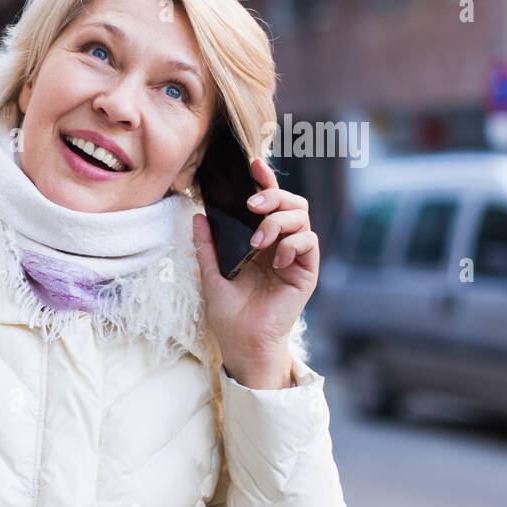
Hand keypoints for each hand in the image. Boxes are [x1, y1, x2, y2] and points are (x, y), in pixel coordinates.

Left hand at [192, 159, 317, 388]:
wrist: (242, 343)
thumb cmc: (229, 313)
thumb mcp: (210, 274)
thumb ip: (206, 246)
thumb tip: (197, 216)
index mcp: (259, 240)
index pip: (267, 203)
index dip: (265, 180)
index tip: (254, 163)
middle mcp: (280, 244)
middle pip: (291, 203)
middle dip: (274, 195)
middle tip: (252, 203)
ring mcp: (294, 257)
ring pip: (302, 218)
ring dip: (278, 221)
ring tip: (257, 241)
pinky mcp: (306, 272)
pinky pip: (309, 244)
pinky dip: (292, 244)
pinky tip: (274, 259)